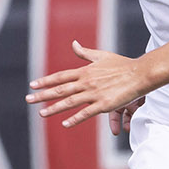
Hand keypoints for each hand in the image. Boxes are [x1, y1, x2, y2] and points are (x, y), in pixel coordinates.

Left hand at [26, 40, 149, 128]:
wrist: (139, 74)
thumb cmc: (122, 65)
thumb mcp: (102, 56)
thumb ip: (85, 53)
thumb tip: (74, 44)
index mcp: (85, 71)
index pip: (60, 76)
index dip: (45, 81)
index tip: (32, 85)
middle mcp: (86, 82)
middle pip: (60, 89)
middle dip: (42, 95)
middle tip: (28, 99)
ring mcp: (94, 94)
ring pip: (70, 102)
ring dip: (54, 108)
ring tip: (41, 113)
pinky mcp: (104, 105)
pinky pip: (86, 113)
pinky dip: (75, 118)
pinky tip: (65, 123)